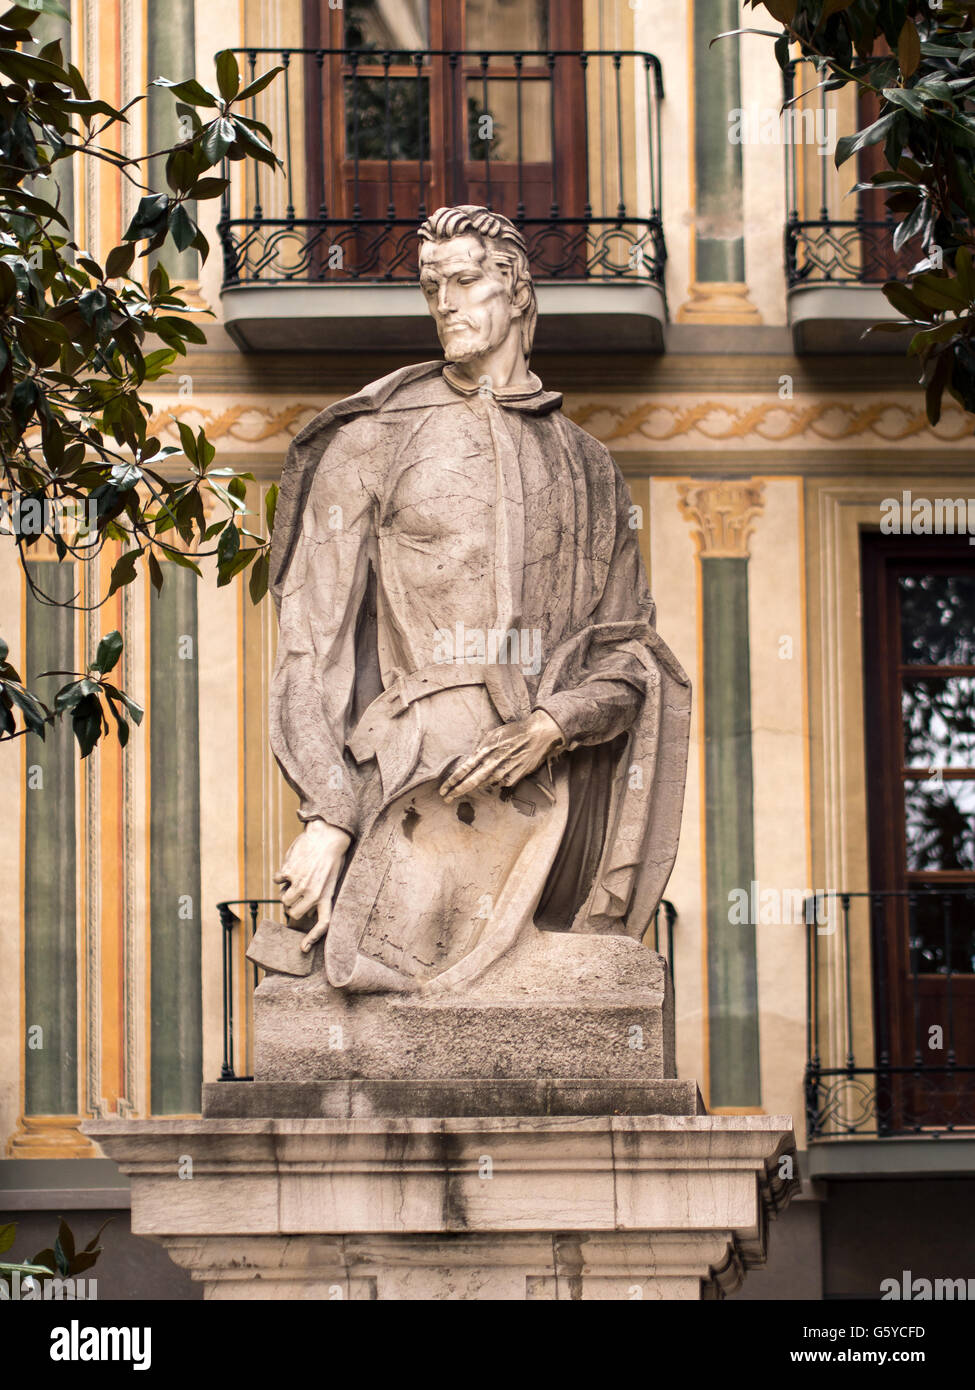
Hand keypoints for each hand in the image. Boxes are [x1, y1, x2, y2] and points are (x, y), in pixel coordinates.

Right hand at [273, 820, 351, 952]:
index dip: (313, 938)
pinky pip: (277, 880)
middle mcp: (313, 892)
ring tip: (296, 877)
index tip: (303, 948)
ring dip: (285, 890)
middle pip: (294, 913)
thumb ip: (319, 896)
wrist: (328, 834)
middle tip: (296, 893)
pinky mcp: (289, 871)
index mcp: (327, 896)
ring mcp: (300, 883)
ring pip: (283, 899)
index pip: (323, 923)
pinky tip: (293, 864)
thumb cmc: (330, 857)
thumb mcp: (331, 879)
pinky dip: (281, 874)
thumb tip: (304, 911)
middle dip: (291, 906)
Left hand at [440, 710, 563, 803]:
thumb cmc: (514, 732)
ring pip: (485, 783)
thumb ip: (481, 748)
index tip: (443, 790)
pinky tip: (497, 774)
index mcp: (485, 751)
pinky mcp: (514, 777)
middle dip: (457, 791)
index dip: (452, 781)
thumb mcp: (493, 735)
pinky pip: (500, 782)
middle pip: (471, 782)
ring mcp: (504, 772)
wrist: (537, 734)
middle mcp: (493, 764)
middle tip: (446, 799)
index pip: (464, 770)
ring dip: (474, 786)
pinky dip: (496, 780)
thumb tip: (472, 759)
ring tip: (464, 789)